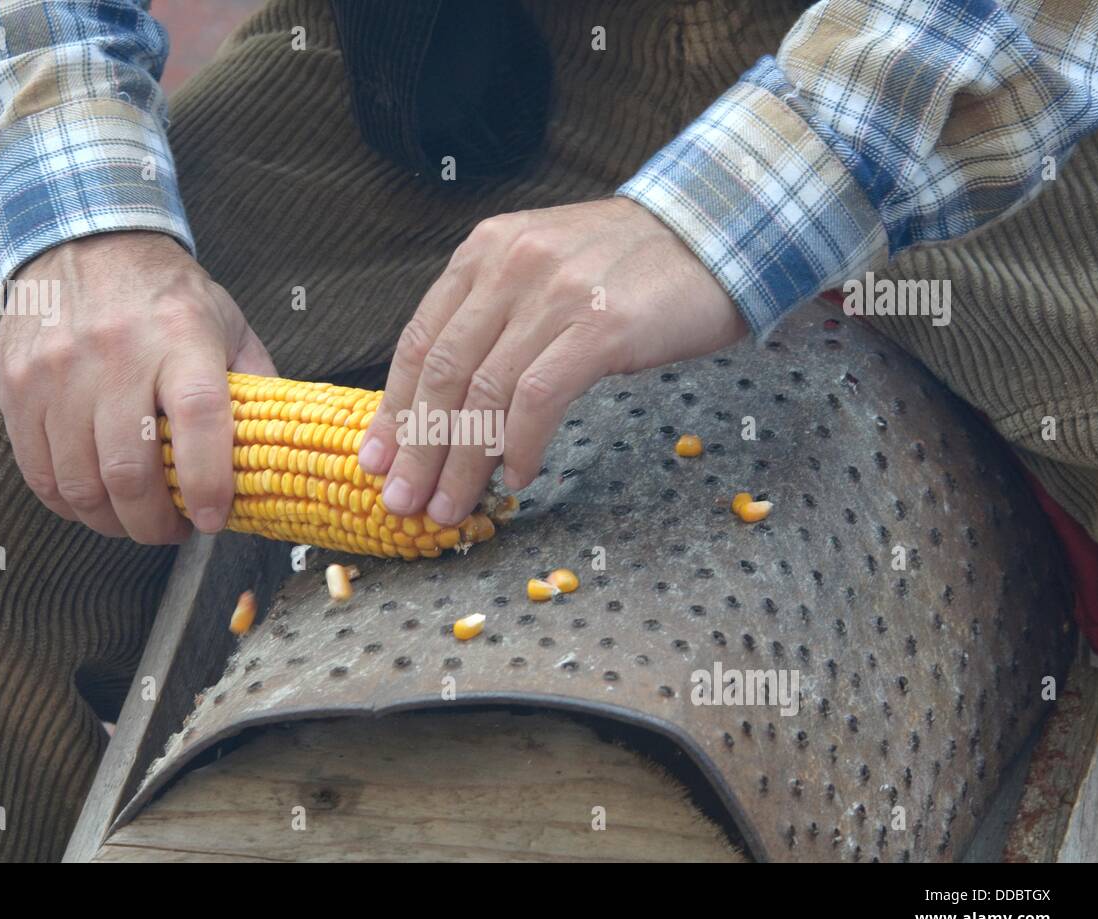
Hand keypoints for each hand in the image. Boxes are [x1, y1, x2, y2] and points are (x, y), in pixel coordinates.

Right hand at [0, 231, 275, 542]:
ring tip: (135, 522)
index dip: (207, 483)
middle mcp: (116, 352)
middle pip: (130, 469)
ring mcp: (57, 369)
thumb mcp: (226, 323)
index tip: (212, 519)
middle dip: (155, 524)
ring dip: (112, 522)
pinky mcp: (16, 384)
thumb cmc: (166, 295)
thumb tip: (286, 452)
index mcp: (181, 336)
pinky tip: (94, 503)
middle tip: (172, 530)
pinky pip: (38, 471)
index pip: (198, 421)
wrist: (82, 237)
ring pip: (80, 482)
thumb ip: (256, 386)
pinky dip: (70, 504)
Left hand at [357, 197, 744, 524]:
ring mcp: (554, 293)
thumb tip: (446, 406)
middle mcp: (510, 265)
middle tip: (405, 502)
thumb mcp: (543, 272)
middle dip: (418, 449)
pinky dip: (521, 446)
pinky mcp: (599, 325)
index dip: (393, 410)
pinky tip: (519, 477)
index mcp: (485, 251)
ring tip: (453, 507)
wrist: (720, 231)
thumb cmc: (629, 268)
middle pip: (442, 373)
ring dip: (462, 462)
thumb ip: (493, 320)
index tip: (377, 462)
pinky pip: (538, 399)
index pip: (418, 340)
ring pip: (484, 393)